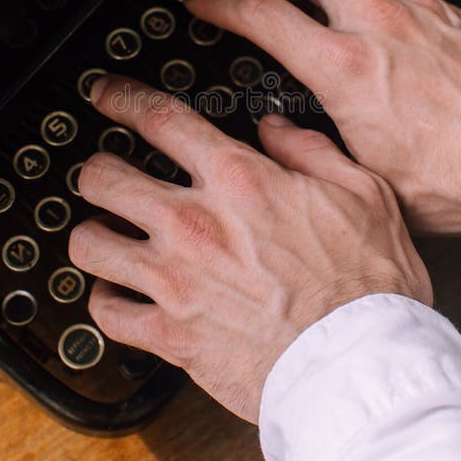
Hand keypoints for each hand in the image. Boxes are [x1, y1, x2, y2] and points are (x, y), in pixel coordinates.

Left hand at [69, 76, 430, 422]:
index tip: (107, 94)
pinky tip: (118, 295)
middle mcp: (195, 224)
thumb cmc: (370, 285)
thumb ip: (311, 150)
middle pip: (104, 178)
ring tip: (105, 232)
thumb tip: (275, 127)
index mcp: (239, 181)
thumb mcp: (363, 193)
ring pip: (90, 244)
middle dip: (96, 169)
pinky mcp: (170, 336)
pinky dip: (105, 302)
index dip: (123, 98)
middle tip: (103, 172)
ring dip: (92, 233)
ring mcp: (175, 281)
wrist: (362, 366)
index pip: (161, 119)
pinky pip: (107, 314)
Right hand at [184, 0, 460, 233]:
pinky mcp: (442, 10)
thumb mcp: (369, 182)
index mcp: (345, 69)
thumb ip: (311, 152)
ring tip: (318, 14)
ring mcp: (412, 10)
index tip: (203, 0)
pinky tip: (372, 30)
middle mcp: (375, 26)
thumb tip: (277, 134)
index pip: (259, 11)